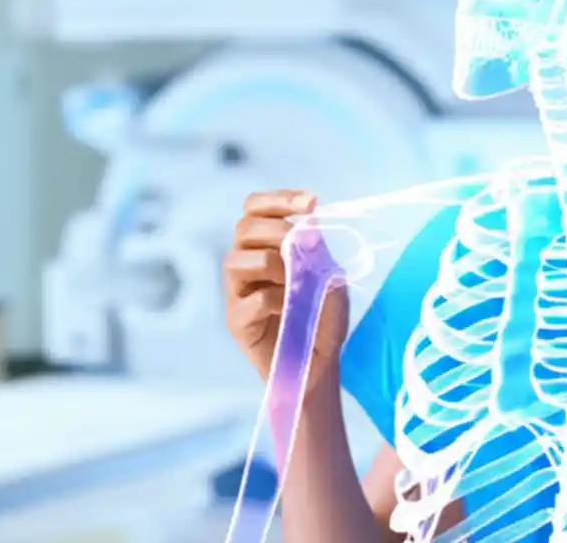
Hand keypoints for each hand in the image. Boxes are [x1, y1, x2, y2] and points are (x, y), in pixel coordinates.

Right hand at [224, 189, 349, 386]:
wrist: (319, 366)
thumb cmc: (321, 321)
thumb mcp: (329, 280)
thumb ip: (317, 252)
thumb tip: (309, 223)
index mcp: (264, 246)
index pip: (255, 208)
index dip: (278, 199)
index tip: (311, 202)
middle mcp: (245, 264)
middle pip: (243, 227)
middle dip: (277, 229)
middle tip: (301, 246)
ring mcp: (237, 293)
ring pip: (237, 259)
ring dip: (274, 263)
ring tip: (297, 281)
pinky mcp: (237, 321)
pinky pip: (252, 299)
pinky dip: (279, 298)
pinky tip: (293, 309)